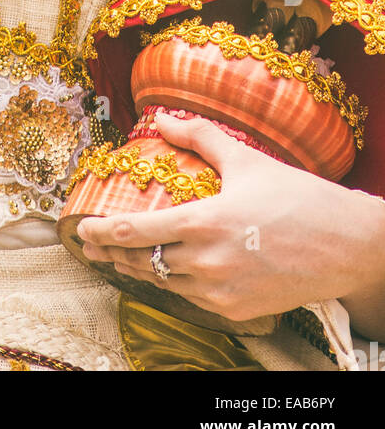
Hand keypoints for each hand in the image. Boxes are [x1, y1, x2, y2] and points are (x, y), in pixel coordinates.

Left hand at [77, 111, 384, 324]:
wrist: (346, 245)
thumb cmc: (297, 197)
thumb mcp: (245, 159)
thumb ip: (199, 137)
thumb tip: (163, 118)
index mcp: (202, 222)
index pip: (134, 231)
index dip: (101, 232)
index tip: (81, 230)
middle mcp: (205, 263)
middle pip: (141, 261)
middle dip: (112, 254)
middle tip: (92, 247)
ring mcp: (219, 292)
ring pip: (162, 283)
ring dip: (140, 269)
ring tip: (123, 258)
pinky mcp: (236, 310)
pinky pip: (190, 299)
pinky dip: (172, 284)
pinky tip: (166, 273)